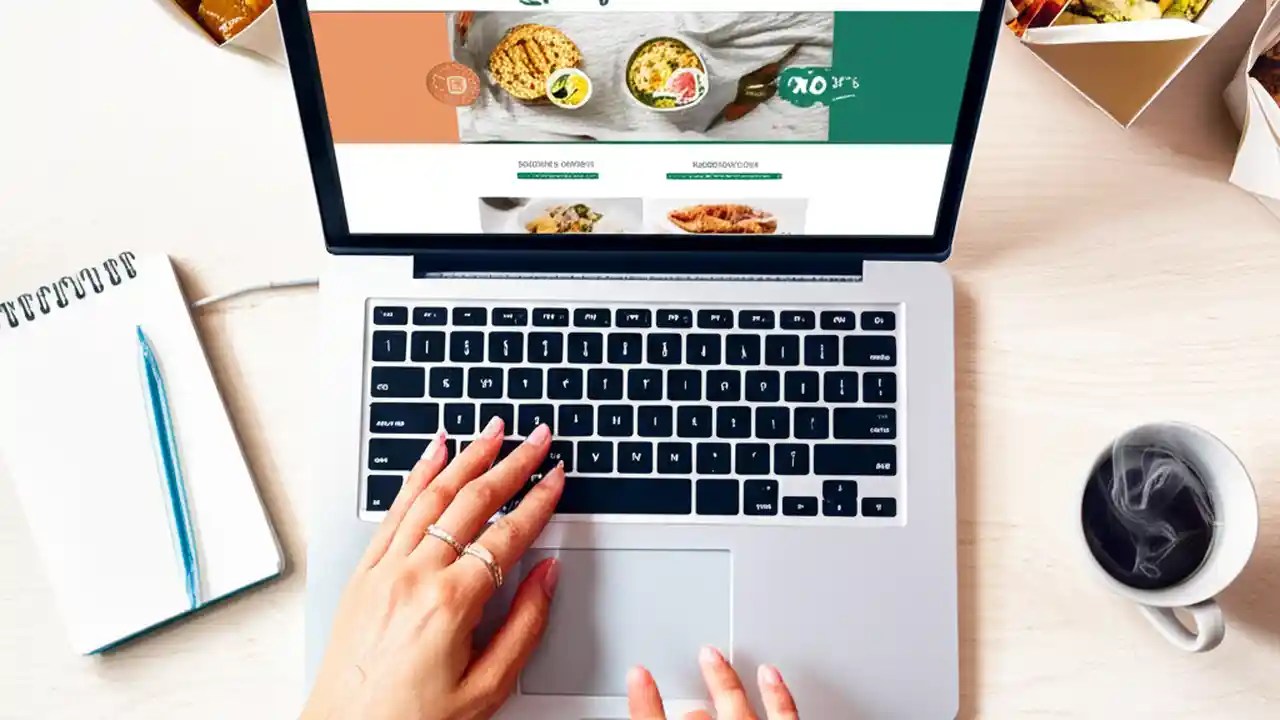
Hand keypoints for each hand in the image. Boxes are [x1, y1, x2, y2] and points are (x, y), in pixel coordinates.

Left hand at [302, 419, 563, 719]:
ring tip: (492, 431)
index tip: (557, 476)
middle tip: (537, 437)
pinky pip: (394, 512)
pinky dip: (416, 476)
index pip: (508, 534)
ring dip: (466, 457)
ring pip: (432, 496)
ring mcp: (384, 570)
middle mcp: (415, 576)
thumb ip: (525, 624)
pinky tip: (433, 454)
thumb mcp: (488, 686)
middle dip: (511, 463)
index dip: (539, 500)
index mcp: (452, 603)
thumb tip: (548, 575)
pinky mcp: (363, 575)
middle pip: (473, 502)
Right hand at [627, 647, 799, 719]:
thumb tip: (665, 711)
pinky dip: (776, 694)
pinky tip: (770, 674)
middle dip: (688, 710)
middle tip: (682, 701)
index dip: (642, 699)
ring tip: (712, 656)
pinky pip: (784, 716)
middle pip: (694, 717)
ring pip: (736, 706)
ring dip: (722, 680)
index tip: (639, 675)